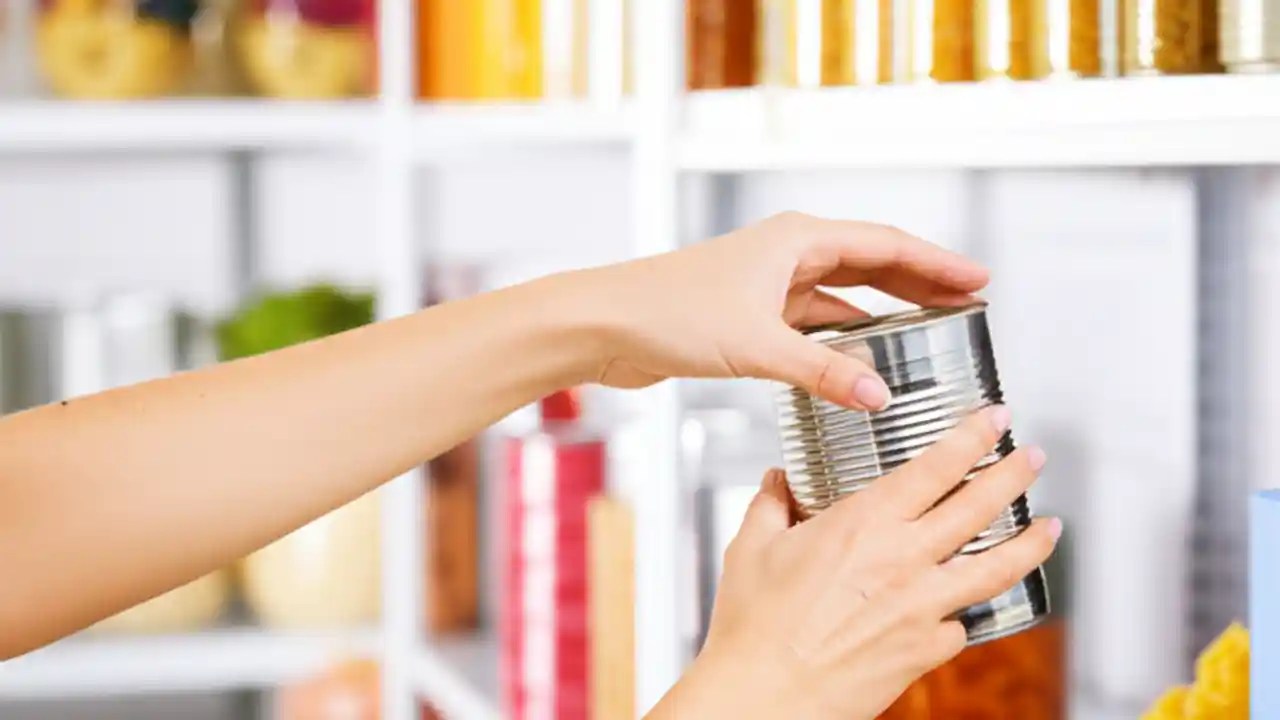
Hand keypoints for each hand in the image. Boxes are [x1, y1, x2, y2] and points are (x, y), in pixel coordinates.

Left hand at [583, 211, 987, 408]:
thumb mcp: (756, 346)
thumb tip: (881, 397)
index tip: (978, 280)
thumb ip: (822, 372)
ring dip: (884, 313)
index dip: (935, 264)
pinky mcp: (748, 317)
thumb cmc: (668, 314)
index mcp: (795, 240)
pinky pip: (812, 324)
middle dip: (920, 284)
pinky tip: (862, 361)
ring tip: (930, 331)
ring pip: (842, 296)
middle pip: (870, 265)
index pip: (885, 246)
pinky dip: (841, 340)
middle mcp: (785, 254)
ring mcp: (767, 285)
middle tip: (969, 302)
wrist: (604, 325)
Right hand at [648, 407, 1059, 719]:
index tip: (995, 418)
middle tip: (1034, 457)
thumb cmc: (753, 626)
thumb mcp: (750, 547)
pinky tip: (967, 606)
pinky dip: (967, 612)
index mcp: (865, 524)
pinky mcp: (926, 650)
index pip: (936, 465)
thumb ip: (770, 505)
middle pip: (980, 506)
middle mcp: (904, 560)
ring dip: (1030, 542)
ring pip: (996, 567)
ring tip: (1051, 527)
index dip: (974, 436)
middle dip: (1014, 474)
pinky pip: (962, 624)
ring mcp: (923, 607)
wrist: (763, 694)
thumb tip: (775, 482)